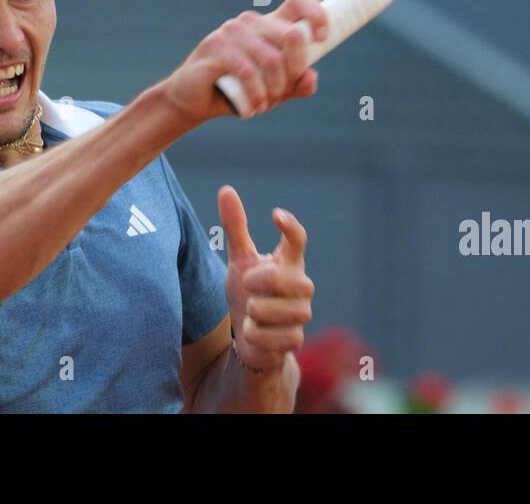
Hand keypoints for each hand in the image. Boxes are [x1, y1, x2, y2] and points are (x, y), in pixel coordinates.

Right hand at [160, 0, 328, 124]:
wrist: (192, 100)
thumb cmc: (237, 90)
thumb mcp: (273, 89)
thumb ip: (295, 84)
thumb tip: (312, 78)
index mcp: (268, 25)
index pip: (298, 2)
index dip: (316, 15)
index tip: (323, 38)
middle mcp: (250, 22)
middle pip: (292, 35)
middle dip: (294, 72)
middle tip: (281, 94)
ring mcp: (230, 32)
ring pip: (272, 59)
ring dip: (274, 90)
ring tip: (264, 105)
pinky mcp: (214, 47)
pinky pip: (248, 72)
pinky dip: (256, 96)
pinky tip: (251, 108)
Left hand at [217, 184, 313, 374]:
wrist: (254, 339)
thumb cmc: (249, 292)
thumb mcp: (240, 260)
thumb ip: (236, 227)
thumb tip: (227, 189)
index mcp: (289, 262)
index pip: (297, 239)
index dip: (289, 226)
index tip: (275, 214)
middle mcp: (302, 285)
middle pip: (276, 277)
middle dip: (252, 284)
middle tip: (249, 287)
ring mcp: (302, 313)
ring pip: (264, 309)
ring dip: (250, 312)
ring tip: (254, 313)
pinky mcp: (296, 339)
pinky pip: (263, 335)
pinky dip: (252, 335)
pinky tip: (257, 333)